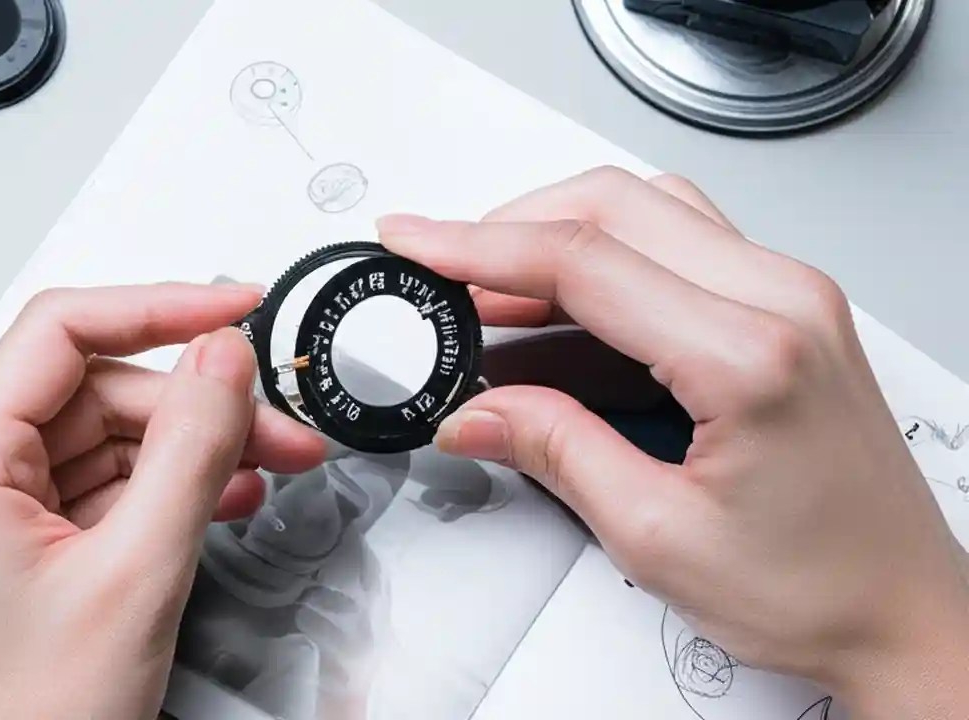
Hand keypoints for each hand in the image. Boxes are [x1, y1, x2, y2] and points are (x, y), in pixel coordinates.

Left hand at [0, 284, 324, 719]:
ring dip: (200, 445)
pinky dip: (178, 486)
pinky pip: (120, 484)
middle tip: (278, 423)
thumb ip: (189, 451)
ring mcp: (9, 511)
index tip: (234, 309)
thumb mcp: (134, 574)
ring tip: (270, 461)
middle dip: (201, 402)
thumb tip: (224, 359)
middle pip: (104, 387)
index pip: (62, 331)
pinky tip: (228, 496)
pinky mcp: (43, 544)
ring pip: (121, 436)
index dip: (158, 308)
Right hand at [377, 168, 968, 719]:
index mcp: (752, 355)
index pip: (585, 261)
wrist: (904, 613)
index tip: (415, 245)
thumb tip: (475, 410)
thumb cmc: (818, 588)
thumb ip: (554, 451)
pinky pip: (681, 245)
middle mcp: (783, 301)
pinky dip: (606, 260)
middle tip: (440, 270)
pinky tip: (560, 312)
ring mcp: (791, 297)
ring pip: (648, 209)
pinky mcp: (785, 309)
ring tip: (491, 296)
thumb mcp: (656, 534)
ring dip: (558, 236)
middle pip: (615, 204)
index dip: (479, 247)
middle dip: (509, 227)